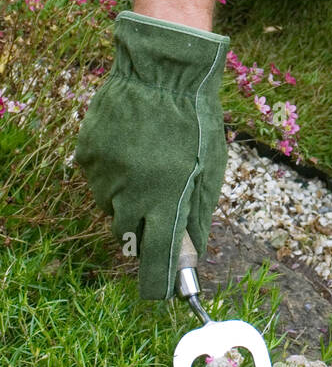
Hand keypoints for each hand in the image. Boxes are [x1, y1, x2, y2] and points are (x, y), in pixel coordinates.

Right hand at [74, 11, 229, 298]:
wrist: (162, 73)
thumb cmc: (195, 123)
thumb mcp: (209, 172)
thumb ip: (195, 217)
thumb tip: (190, 256)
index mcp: (166, 200)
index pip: (156, 258)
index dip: (157, 281)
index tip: (160, 293)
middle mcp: (130, 193)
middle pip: (128, 235)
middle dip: (141, 229)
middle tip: (157, 202)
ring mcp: (104, 175)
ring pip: (110, 206)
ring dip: (127, 197)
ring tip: (147, 163)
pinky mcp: (88, 155)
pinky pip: (98, 178)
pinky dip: (112, 173)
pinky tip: (130, 148)